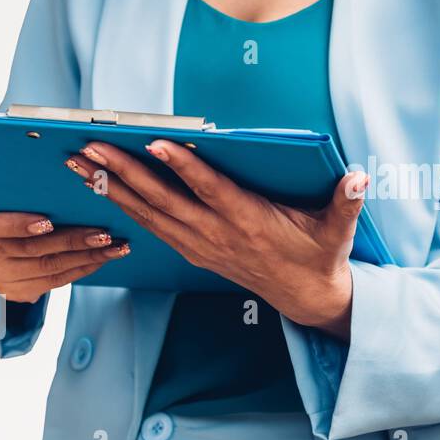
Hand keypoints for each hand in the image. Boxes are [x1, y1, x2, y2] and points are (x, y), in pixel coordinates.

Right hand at [0, 196, 130, 302]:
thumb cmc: (8, 205)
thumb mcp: (8, 193)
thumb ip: (26, 191)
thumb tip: (73, 176)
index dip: (20, 225)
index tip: (49, 221)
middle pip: (31, 250)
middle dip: (72, 241)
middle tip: (103, 233)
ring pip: (47, 269)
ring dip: (85, 258)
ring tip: (113, 247)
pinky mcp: (14, 292)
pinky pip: (53, 283)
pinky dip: (80, 270)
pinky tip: (100, 259)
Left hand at [66, 140, 367, 339]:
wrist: (305, 297)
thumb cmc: (320, 254)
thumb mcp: (338, 229)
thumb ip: (347, 202)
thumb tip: (361, 178)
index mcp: (249, 221)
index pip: (209, 190)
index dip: (183, 166)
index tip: (156, 143)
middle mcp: (216, 233)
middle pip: (162, 199)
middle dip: (122, 173)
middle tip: (89, 147)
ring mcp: (199, 244)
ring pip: (146, 213)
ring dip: (110, 187)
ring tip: (77, 163)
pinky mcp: (191, 249)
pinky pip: (149, 225)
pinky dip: (121, 205)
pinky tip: (97, 187)